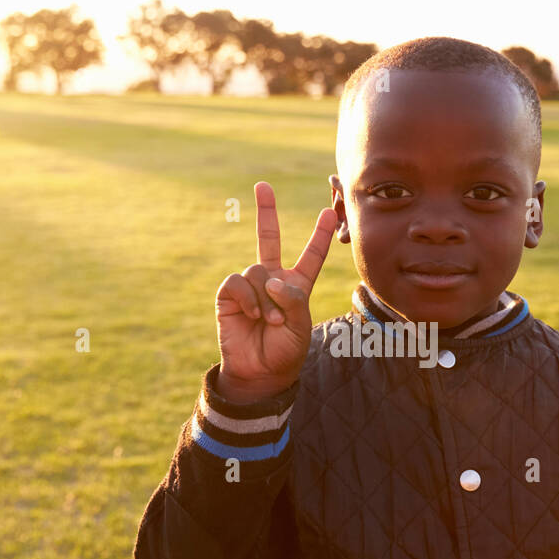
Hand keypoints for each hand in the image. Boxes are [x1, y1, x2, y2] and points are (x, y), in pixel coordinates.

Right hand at [215, 182, 336, 402]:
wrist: (259, 373)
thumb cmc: (285, 351)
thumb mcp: (300, 325)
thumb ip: (293, 298)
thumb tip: (271, 278)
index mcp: (297, 286)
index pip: (311, 256)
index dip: (319, 236)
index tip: (329, 213)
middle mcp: (272, 280)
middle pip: (268, 239)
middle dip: (265, 212)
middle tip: (263, 185)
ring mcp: (250, 286)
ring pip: (258, 271)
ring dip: (266, 298)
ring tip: (269, 322)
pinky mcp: (230, 295)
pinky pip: (238, 281)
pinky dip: (249, 298)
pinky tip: (253, 316)